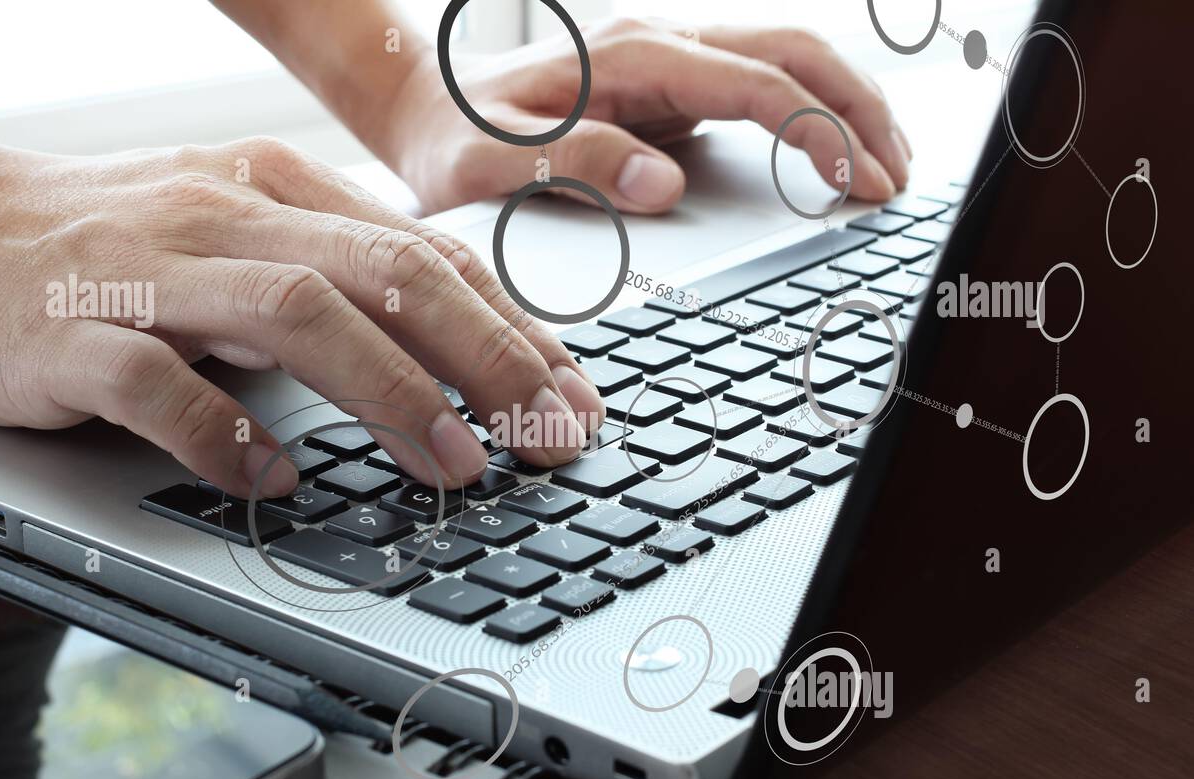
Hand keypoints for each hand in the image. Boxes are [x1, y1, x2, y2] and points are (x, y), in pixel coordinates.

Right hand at [0, 108, 604, 499]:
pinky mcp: (65, 331)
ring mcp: (146, 269)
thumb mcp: (232, 245)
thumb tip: (441, 356)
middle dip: (491, 360)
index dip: (513, 329)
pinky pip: (156, 383)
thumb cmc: (98, 250)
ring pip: (297, 314)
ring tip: (456, 467)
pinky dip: (224, 434)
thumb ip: (327, 284)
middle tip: (551, 436)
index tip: (572, 397)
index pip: (426, 255)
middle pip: (390, 274)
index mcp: (275, 190)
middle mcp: (224, 214)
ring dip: (391, 394)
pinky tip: (275, 482)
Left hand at [384, 17, 911, 213]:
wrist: (427, 108)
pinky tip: (830, 156)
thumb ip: (574, 166)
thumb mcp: (491, 165)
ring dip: (845, 106)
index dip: (818, 133)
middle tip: (895, 178)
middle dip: (857, 111)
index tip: (858, 184)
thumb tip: (665, 186)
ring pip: (786, 63)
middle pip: (792, 55)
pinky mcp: (670, 93)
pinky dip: (810, 117)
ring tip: (885, 164)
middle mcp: (661, 49)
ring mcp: (670, 67)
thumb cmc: (455, 139)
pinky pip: (760, 91)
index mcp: (631, 61)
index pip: (755, 85)